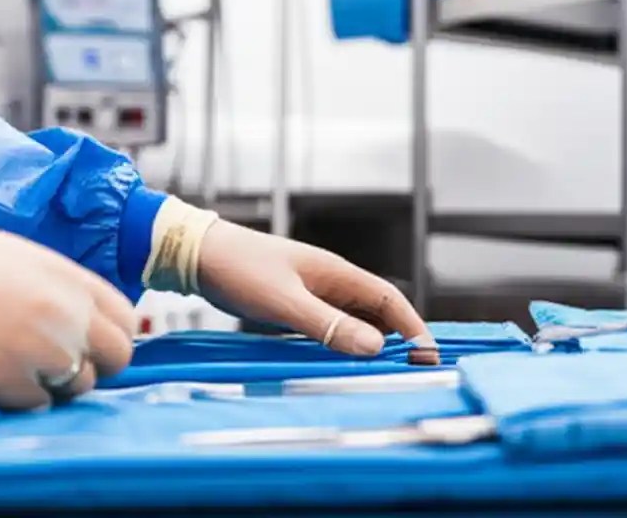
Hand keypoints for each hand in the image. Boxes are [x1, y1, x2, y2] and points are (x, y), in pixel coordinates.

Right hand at [0, 224, 136, 409]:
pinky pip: (41, 405)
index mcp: (68, 277)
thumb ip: (55, 287)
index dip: (109, 334)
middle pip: (117, 356)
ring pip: (81, 386)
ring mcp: (44, 350)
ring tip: (11, 365)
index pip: (124, 316)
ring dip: (55, 384)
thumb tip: (78, 316)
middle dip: (96, 365)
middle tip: (61, 365)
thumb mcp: (14, 257)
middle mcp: (66, 313)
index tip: (90, 343)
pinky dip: (22, 399)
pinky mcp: (13, 384)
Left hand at [196, 221, 433, 359]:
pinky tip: (339, 361)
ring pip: (353, 320)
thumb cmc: (239, 269)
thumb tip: (374, 347)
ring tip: (381, 372)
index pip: (389, 299)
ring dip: (368, 342)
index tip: (428, 353)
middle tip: (410, 370)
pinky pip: (329, 325)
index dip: (413, 326)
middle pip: (377, 311)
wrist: (199, 254)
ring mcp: (312, 291)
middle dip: (397, 338)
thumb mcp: (284, 302)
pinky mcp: (294, 302)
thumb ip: (328, 325)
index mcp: (336, 273)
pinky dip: (341, 342)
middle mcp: (330, 281)